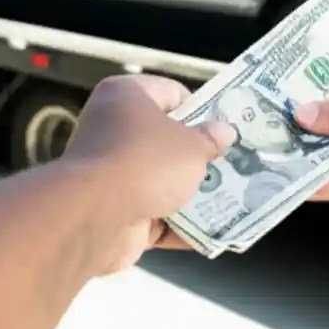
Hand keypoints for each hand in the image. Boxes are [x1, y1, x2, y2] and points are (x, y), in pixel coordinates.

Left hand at [64, 75, 234, 274]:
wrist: (96, 216)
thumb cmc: (145, 162)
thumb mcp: (192, 146)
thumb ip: (211, 139)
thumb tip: (224, 131)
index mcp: (126, 97)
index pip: (170, 93)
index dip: (201, 109)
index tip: (225, 128)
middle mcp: (113, 130)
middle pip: (165, 140)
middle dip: (198, 156)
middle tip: (233, 165)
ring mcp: (110, 174)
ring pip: (160, 181)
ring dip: (191, 195)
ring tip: (231, 200)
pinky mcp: (113, 213)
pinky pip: (154, 216)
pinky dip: (178, 227)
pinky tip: (211, 235)